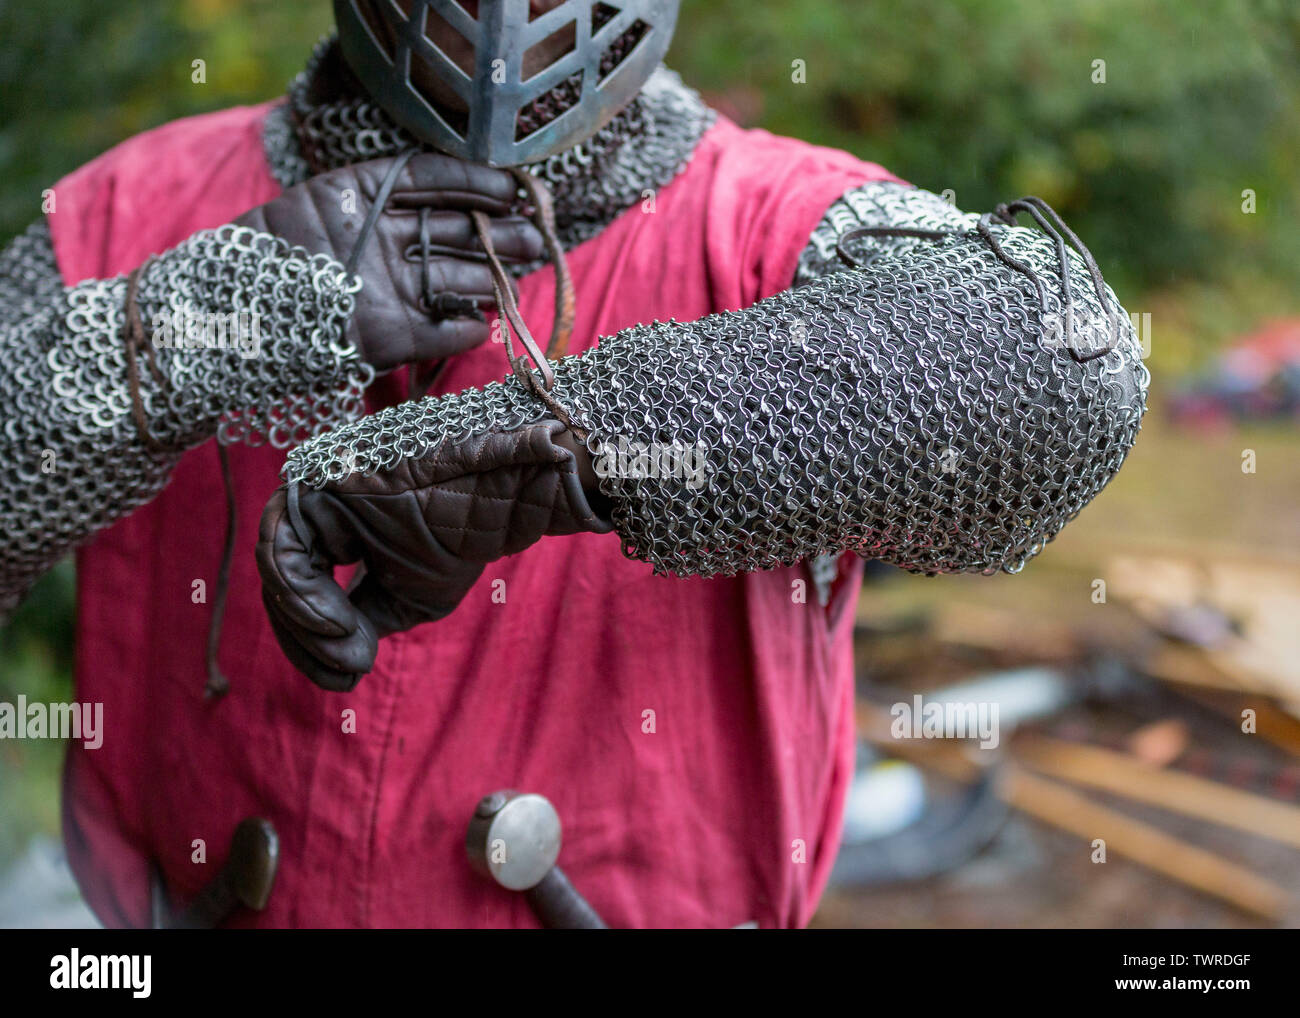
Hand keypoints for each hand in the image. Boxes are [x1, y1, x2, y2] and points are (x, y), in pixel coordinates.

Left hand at [235, 153, 544, 371]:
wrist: (220, 315)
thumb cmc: (265, 247)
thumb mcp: (329, 199)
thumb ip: (389, 189)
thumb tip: (451, 195)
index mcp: (364, 200)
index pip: (430, 183)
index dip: (472, 184)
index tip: (510, 187)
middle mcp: (381, 245)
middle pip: (451, 234)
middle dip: (495, 235)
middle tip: (534, 237)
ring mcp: (387, 291)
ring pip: (451, 281)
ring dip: (491, 280)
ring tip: (524, 274)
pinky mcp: (386, 338)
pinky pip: (434, 332)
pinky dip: (462, 330)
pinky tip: (488, 322)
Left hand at [255, 420, 609, 690]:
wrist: (491, 499)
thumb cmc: (456, 542)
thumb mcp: (402, 600)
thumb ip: (359, 623)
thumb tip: (337, 667)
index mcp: (334, 529)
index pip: (301, 593)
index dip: (313, 643)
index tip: (346, 680)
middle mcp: (316, 509)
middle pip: (283, 585)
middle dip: (308, 639)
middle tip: (347, 671)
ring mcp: (312, 493)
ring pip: (278, 571)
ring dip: (306, 622)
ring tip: (347, 645)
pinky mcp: (312, 484)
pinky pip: (283, 550)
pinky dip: (301, 594)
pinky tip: (337, 622)